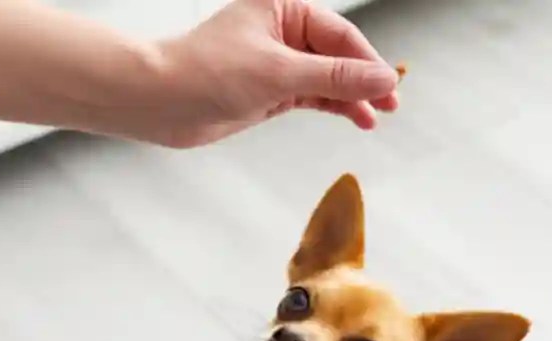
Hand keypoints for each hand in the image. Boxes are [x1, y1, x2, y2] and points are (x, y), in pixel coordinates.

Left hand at [155, 0, 400, 147]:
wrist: (160, 102)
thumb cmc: (206, 72)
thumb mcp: (279, 73)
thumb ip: (335, 78)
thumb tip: (383, 79)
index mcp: (283, 7)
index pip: (339, 34)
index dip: (367, 62)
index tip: (390, 85)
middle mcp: (282, 31)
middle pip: (338, 55)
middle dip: (364, 80)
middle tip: (391, 104)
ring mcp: (278, 62)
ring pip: (328, 78)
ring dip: (352, 97)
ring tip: (375, 118)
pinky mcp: (271, 90)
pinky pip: (314, 94)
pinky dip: (334, 106)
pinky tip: (355, 118)